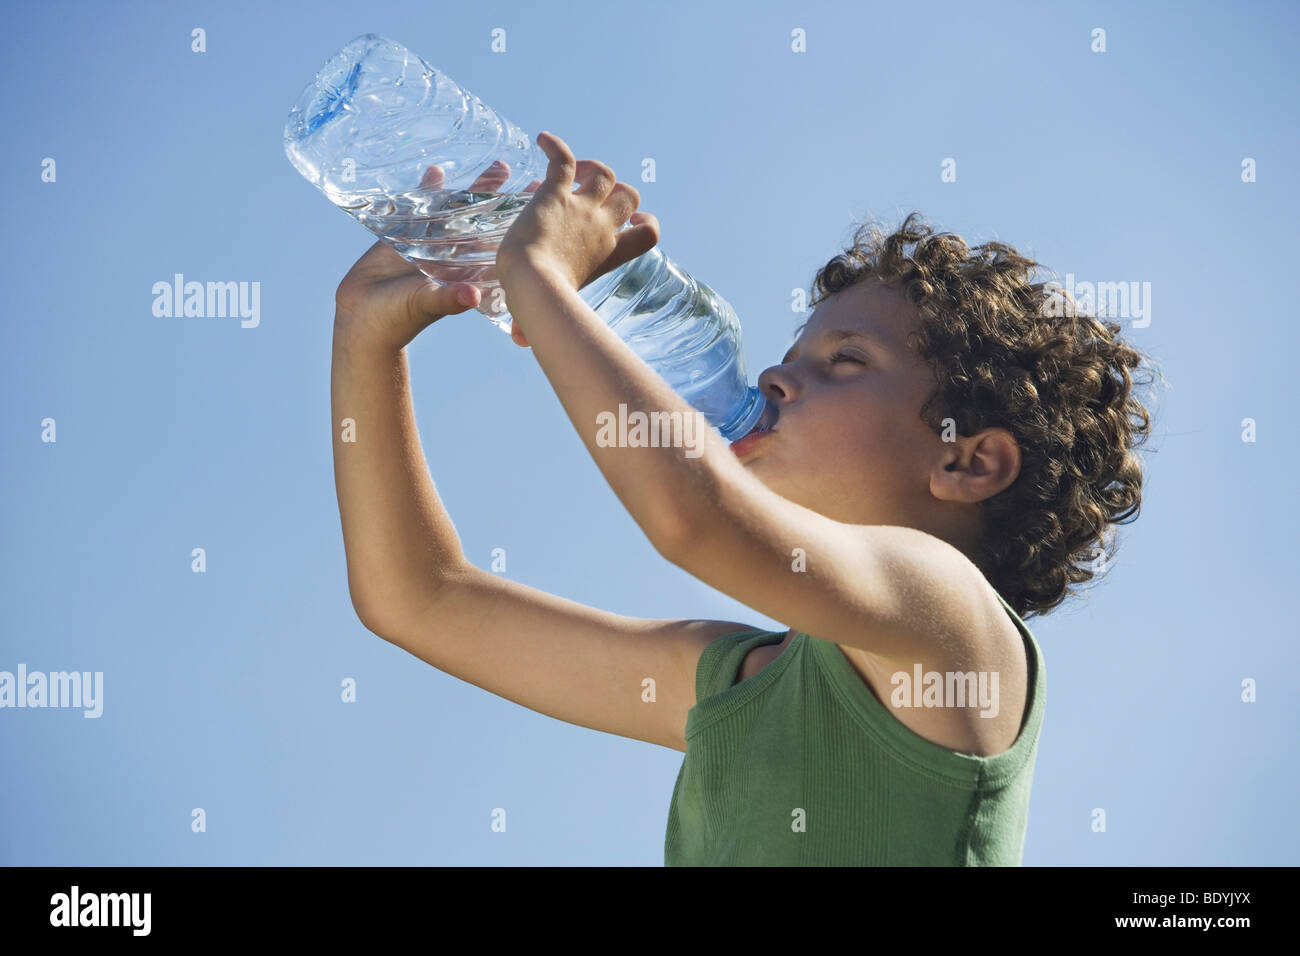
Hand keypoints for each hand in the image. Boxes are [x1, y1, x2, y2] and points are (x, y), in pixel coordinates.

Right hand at [334, 160, 542, 351]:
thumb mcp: (425, 304)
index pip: (499, 246)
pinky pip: (421, 207)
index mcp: (466, 273)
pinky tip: (438, 169)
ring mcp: (431, 245)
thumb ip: (448, 299)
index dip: (518, 228)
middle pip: (485, 222)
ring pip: (458, 210)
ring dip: (476, 189)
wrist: (363, 317)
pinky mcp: (405, 236)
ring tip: (498, 165)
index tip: (540, 206)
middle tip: (527, 175)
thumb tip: (472, 295)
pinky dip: (429, 189)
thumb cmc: (397, 319)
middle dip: (503, 200)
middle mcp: (454, 258)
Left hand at [496, 130, 659, 318]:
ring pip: (602, 172)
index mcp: (608, 255)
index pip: (648, 234)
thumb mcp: (550, 311)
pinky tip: (540, 140)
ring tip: (573, 169)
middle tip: (591, 192)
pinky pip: (563, 159)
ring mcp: (582, 209)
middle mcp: (602, 228)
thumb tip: (521, 343)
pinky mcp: (555, 195)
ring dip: (591, 166)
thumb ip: (535, 326)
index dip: (644, 220)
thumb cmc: (542, 306)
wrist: (533, 286)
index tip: (633, 218)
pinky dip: (553, 145)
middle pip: (629, 194)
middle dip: (617, 189)